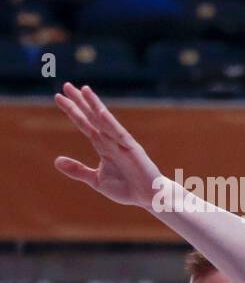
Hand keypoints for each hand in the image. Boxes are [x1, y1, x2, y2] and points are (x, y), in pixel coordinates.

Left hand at [54, 83, 164, 208]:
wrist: (150, 197)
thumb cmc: (127, 188)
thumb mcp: (97, 180)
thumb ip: (78, 170)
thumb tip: (56, 160)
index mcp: (103, 146)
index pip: (85, 124)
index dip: (73, 111)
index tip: (59, 97)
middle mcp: (111, 140)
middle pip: (92, 117)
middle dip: (80, 101)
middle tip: (66, 85)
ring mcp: (122, 143)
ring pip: (105, 121)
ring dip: (94, 105)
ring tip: (83, 90)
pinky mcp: (132, 149)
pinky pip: (119, 134)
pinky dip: (110, 123)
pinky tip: (100, 112)